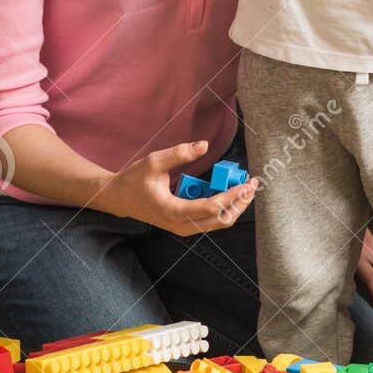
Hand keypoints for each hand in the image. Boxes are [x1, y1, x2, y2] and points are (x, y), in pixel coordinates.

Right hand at [96, 141, 258, 237]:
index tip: (245, 183)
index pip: (211, 208)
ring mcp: (184, 227)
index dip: (231, 196)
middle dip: (240, 203)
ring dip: (234, 206)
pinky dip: (224, 206)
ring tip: (246, 186)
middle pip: (220, 220)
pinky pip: (210, 219)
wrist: (120, 198)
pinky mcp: (185, 224)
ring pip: (218, 223)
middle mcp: (181, 225)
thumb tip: (204, 145)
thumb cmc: (135, 179)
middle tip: (252, 184)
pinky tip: (231, 190)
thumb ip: (179, 153)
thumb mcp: (154, 161)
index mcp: (174, 211)